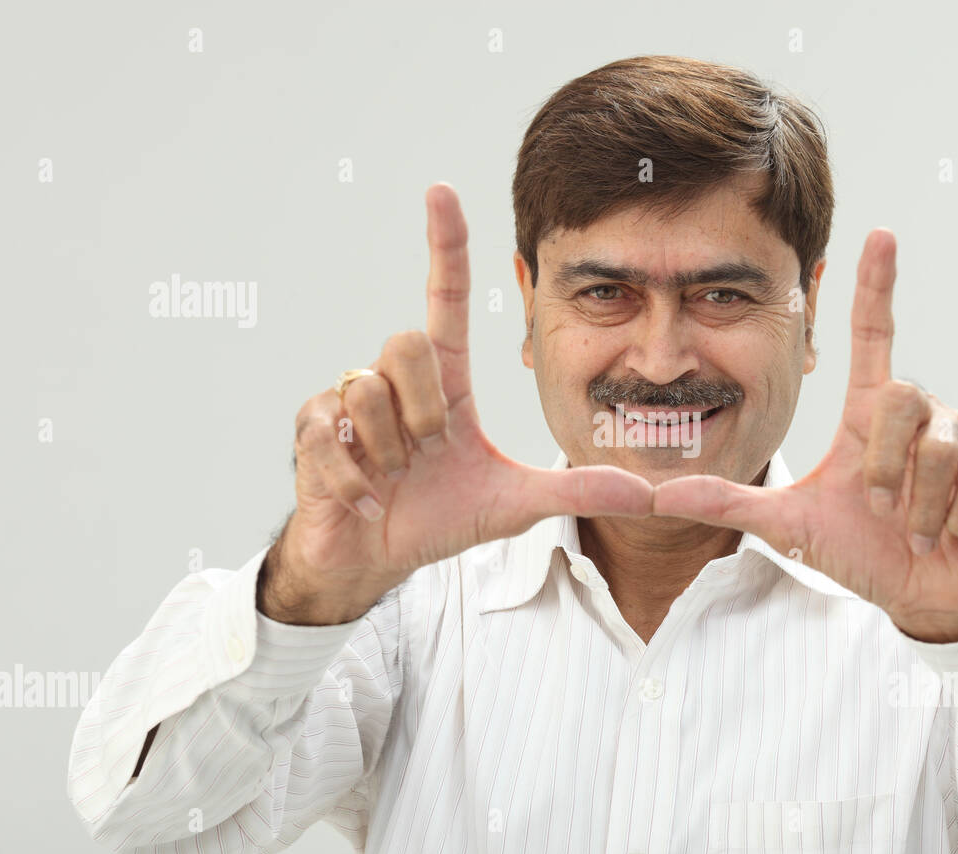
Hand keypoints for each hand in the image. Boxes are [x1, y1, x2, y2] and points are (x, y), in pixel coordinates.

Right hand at [264, 184, 652, 623]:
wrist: (379, 558)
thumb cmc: (443, 517)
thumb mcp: (519, 502)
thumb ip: (581, 492)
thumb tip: (647, 494)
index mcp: (446, 382)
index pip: (447, 299)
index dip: (446, 247)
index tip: (441, 191)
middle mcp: (395, 379)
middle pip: (407, 341)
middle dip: (426, 409)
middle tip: (430, 453)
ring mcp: (347, 401)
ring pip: (367, 386)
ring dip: (391, 449)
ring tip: (396, 478)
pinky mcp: (310, 431)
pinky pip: (331, 435)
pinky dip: (357, 481)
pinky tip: (368, 501)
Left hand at [653, 230, 957, 642]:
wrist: (923, 595)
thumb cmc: (861, 550)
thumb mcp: (786, 524)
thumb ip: (726, 504)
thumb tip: (657, 494)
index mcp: (870, 412)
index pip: (873, 335)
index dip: (875, 286)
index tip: (879, 235)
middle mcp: (921, 411)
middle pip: (902, 395)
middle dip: (884, 465)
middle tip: (879, 509)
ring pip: (938, 444)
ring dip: (915, 504)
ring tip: (910, 529)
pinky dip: (949, 521)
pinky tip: (946, 535)